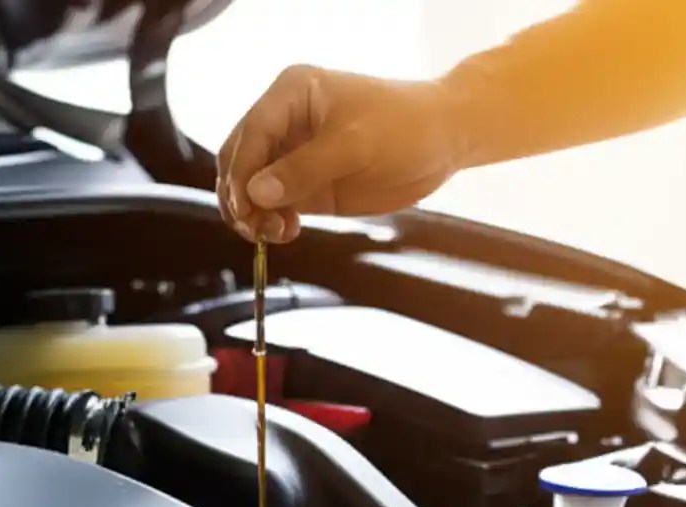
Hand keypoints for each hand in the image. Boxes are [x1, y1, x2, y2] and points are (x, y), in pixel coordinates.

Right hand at [216, 65, 462, 243]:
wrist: (445, 140)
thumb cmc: (405, 127)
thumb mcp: (356, 145)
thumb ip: (305, 169)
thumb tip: (256, 194)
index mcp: (290, 94)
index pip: (250, 134)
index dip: (242, 173)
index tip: (247, 208)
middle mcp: (283, 121)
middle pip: (239, 161)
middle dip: (240, 196)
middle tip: (257, 228)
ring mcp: (292, 154)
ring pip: (250, 187)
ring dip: (252, 213)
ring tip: (275, 233)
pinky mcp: (305, 184)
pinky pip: (272, 205)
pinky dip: (269, 221)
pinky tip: (285, 232)